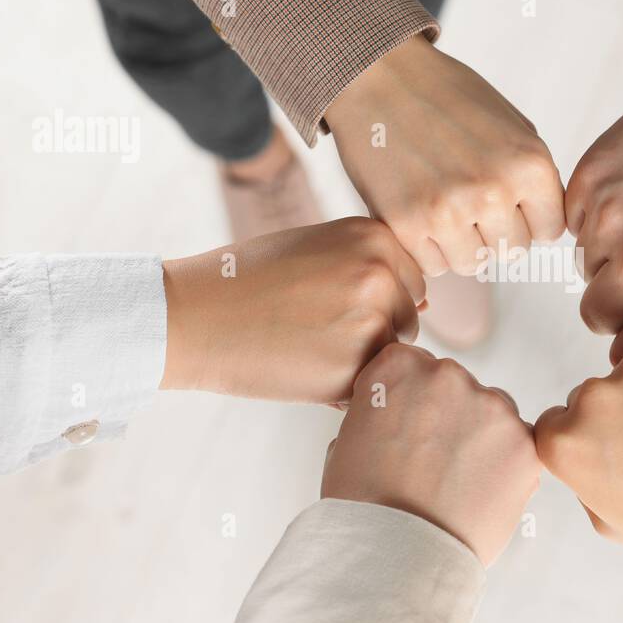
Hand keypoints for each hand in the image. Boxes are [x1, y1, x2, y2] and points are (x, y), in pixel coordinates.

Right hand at [160, 219, 423, 403]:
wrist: (195, 318)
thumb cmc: (249, 282)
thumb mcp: (315, 248)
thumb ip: (371, 265)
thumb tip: (427, 303)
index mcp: (373, 236)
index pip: (412, 278)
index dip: (376, 298)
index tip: (332, 301)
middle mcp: (380, 271)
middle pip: (410, 316)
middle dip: (377, 329)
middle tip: (316, 327)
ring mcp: (371, 319)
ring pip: (394, 352)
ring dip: (364, 358)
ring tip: (309, 346)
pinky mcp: (355, 365)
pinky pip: (372, 384)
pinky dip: (346, 386)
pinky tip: (305, 369)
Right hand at [321, 343, 540, 565]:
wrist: (396, 557)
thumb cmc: (364, 504)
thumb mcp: (349, 437)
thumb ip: (381, 408)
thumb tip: (400, 410)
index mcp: (399, 367)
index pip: (414, 367)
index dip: (411, 402)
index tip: (406, 432)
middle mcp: (448, 375)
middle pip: (457, 386)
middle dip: (449, 417)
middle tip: (432, 465)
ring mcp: (492, 407)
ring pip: (493, 413)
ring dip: (481, 438)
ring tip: (456, 484)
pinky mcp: (525, 444)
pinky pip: (519, 446)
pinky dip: (506, 467)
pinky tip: (479, 495)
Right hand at [326, 35, 565, 276]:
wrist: (378, 76)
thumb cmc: (445, 95)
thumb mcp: (511, 125)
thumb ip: (533, 175)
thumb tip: (546, 221)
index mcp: (529, 164)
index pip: (549, 230)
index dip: (529, 218)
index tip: (508, 202)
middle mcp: (494, 192)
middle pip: (512, 252)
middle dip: (494, 232)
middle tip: (470, 201)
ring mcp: (450, 212)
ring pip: (473, 264)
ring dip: (461, 244)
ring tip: (444, 206)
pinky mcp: (407, 225)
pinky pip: (433, 266)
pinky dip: (427, 248)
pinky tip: (419, 212)